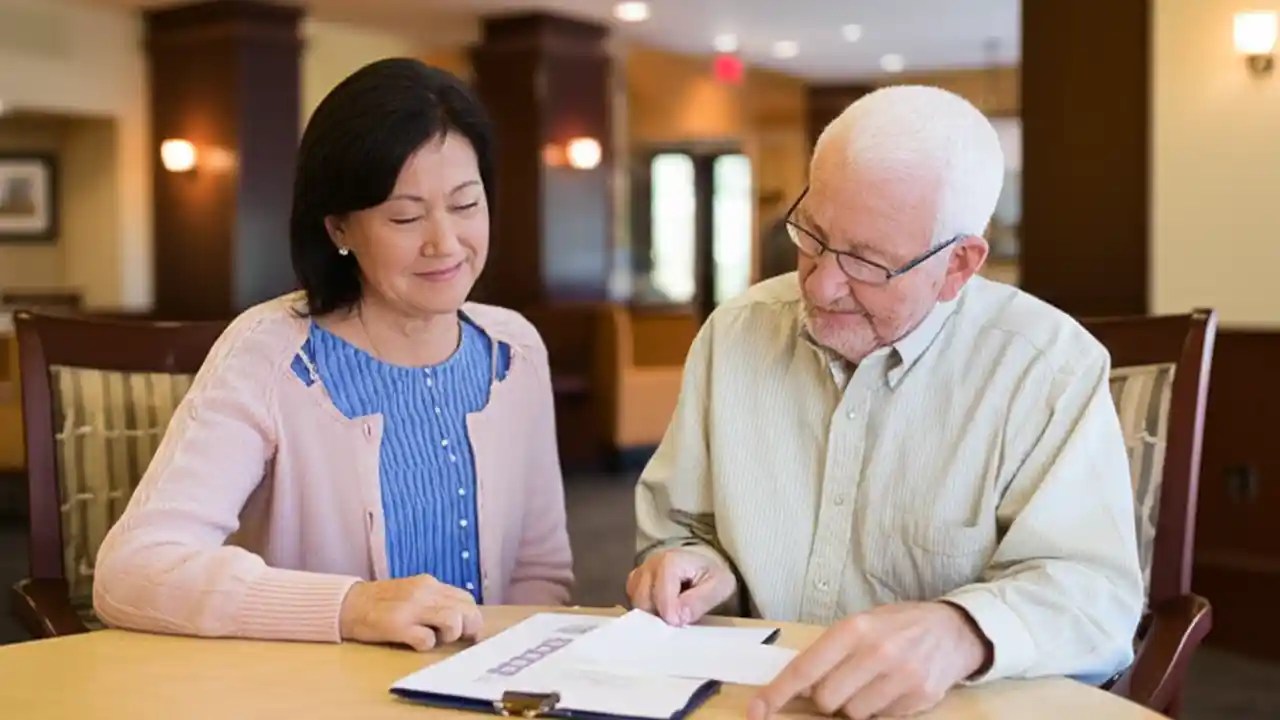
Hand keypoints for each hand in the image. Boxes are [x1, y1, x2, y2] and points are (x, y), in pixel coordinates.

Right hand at [339, 575, 483, 651]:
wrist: (349, 603)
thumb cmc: (382, 602)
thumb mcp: (413, 593)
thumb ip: (435, 600)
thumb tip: (462, 618)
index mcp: (429, 584)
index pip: (466, 598)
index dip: (472, 617)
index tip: (469, 631)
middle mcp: (424, 592)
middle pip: (466, 610)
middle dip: (468, 627)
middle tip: (457, 639)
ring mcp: (411, 608)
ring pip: (453, 621)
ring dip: (449, 636)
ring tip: (434, 638)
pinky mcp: (397, 625)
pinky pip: (426, 639)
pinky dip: (426, 645)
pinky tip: (415, 642)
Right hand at [626, 548, 736, 625]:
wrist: (704, 564)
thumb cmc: (712, 575)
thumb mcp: (720, 587)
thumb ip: (700, 601)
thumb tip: (679, 617)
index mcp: (670, 561)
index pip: (661, 594)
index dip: (671, 613)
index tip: (682, 622)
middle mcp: (650, 564)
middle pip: (644, 601)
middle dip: (661, 616)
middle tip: (679, 618)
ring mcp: (640, 572)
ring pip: (636, 605)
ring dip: (654, 614)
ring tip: (674, 612)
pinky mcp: (634, 583)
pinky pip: (633, 603)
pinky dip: (647, 611)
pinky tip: (663, 609)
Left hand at [749, 602, 990, 719]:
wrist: (953, 631)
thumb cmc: (897, 627)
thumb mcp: (861, 625)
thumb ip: (830, 652)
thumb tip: (797, 688)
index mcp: (854, 629)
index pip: (805, 669)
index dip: (777, 694)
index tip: (756, 711)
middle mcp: (876, 653)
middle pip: (827, 700)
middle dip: (827, 698)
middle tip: (843, 681)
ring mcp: (901, 678)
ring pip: (853, 715)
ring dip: (854, 706)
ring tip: (871, 683)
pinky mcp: (919, 699)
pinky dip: (879, 711)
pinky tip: (891, 690)